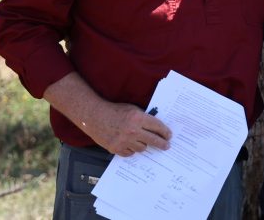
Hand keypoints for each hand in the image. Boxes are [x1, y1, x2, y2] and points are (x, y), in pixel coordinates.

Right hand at [43, 72, 171, 156]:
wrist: (94, 116)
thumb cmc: (114, 111)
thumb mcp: (132, 109)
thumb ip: (143, 118)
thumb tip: (156, 127)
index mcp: (138, 118)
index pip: (157, 127)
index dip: (165, 132)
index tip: (169, 135)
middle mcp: (132, 130)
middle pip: (153, 140)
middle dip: (162, 144)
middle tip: (166, 146)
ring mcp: (123, 141)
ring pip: (142, 148)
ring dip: (144, 145)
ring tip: (144, 142)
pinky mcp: (115, 148)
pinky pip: (130, 153)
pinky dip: (132, 150)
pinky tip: (131, 145)